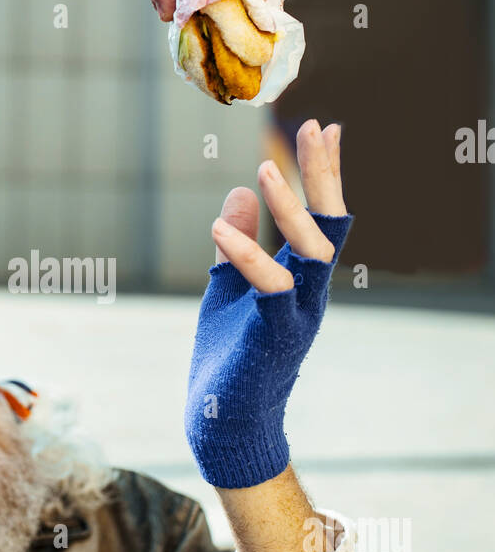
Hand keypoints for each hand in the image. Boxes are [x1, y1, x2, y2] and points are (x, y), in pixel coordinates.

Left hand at [184, 120, 350, 490]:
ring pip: (312, 255)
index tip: (324, 127)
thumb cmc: (229, 357)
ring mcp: (296, 316)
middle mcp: (309, 293)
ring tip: (264, 170)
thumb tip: (235, 194)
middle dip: (324, 177)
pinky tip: (220, 230)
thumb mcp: (227, 288)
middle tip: (318, 130)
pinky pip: (271, 290)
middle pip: (330, 226)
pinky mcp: (273, 338)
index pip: (322, 218)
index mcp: (301, 279)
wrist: (224, 424)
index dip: (324, 174)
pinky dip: (248, 258)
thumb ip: (236, 244)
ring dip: (290, 212)